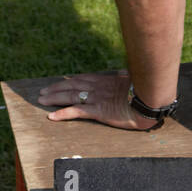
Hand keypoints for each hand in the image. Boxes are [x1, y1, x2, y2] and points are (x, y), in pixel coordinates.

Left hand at [37, 70, 157, 130]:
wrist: (150, 99)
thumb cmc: (145, 90)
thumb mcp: (132, 80)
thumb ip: (124, 77)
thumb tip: (124, 73)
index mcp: (105, 80)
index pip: (81, 79)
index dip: (67, 81)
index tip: (58, 83)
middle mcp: (97, 87)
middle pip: (71, 85)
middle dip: (55, 88)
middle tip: (42, 92)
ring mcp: (97, 98)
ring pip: (70, 96)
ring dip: (54, 97)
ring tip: (42, 100)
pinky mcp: (98, 111)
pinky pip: (77, 112)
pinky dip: (63, 113)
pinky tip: (52, 117)